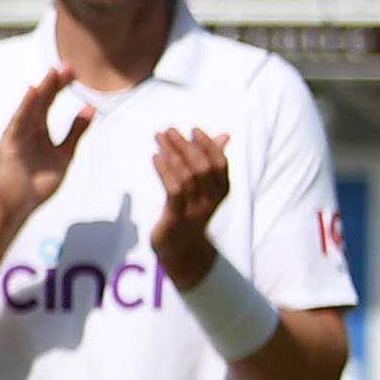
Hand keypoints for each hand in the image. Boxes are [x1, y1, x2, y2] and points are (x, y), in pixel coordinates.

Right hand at [0, 67, 91, 219]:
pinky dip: (25, 107)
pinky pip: (19, 122)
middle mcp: (27, 129)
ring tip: (51, 73)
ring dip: (41, 90)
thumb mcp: (65, 154)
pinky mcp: (10, 144)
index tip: (74, 72)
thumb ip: (75, 132)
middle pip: (41, 101)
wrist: (22, 206)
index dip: (60, 87)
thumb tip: (90, 109)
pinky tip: (32, 93)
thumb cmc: (40, 183)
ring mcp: (18, 135)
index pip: (49, 102)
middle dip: (53, 83)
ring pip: (31, 108)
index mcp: (39, 130)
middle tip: (67, 66)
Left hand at [149, 128, 233, 287]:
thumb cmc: (192, 212)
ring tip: (159, 139)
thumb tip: (224, 135)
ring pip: (187, 177)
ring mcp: (194, 210)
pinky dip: (164, 171)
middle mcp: (211, 200)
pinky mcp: (176, 218)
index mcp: (221, 191)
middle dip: (186, 146)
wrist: (182, 250)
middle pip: (202, 168)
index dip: (208, 145)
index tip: (194, 130)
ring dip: (172, 154)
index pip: (220, 164)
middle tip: (169, 130)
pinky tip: (155, 158)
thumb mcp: (205, 188)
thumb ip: (212, 162)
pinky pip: (173, 191)